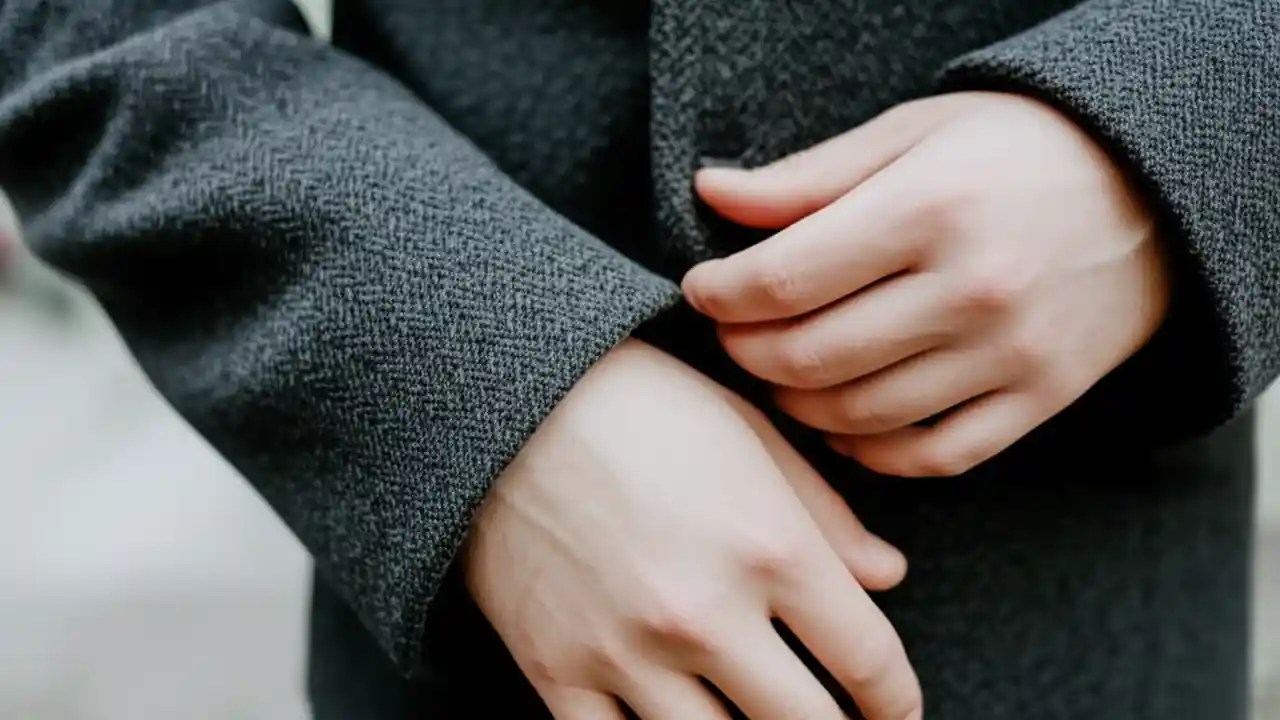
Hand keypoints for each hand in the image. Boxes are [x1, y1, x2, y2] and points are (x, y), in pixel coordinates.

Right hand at [463, 339, 921, 719]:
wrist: (505, 397)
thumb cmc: (641, 405)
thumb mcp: (750, 435)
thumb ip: (827, 515)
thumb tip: (889, 577)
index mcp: (769, 546)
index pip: (868, 660)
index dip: (897, 700)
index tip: (896, 710)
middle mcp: (705, 612)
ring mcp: (627, 650)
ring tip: (754, 719)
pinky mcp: (556, 670)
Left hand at [683, 92, 1169, 476]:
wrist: (1152, 193)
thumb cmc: (1015, 150)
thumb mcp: (909, 136)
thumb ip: (807, 178)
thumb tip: (711, 193)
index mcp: (929, 210)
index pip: (782, 280)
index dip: (720, 294)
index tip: (704, 288)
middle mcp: (972, 289)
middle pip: (810, 356)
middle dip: (747, 352)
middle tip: (734, 333)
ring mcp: (1011, 355)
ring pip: (860, 414)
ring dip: (796, 403)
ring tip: (781, 372)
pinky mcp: (1040, 399)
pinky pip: (933, 456)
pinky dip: (872, 450)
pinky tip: (842, 421)